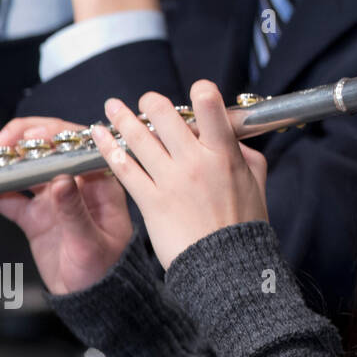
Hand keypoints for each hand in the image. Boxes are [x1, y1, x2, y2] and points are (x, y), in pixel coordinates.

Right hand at [0, 116, 131, 294]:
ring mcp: (54, 199)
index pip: (75, 146)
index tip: (27, 138)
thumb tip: (62, 180)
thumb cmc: (106, 269)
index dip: (50, 135)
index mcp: (100, 182)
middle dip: (17, 142)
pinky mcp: (37, 216)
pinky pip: (11, 198)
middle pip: (46, 151)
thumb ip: (75, 212)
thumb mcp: (91, 242)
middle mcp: (77, 184)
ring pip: (24, 171)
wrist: (95, 298)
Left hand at [90, 80, 268, 270]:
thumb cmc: (245, 224)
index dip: (202, 92)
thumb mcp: (256, 181)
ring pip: (138, 138)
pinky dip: (109, 150)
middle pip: (165, 115)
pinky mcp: (151, 201)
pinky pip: (124, 168)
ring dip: (121, 117)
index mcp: (225, 153)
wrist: (227, 265)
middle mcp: (195, 161)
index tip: (196, 93)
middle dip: (152, 102)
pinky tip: (101, 139)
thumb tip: (230, 135)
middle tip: (146, 102)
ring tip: (111, 107)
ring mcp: (171, 180)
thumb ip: (244, 153)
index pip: (210, 106)